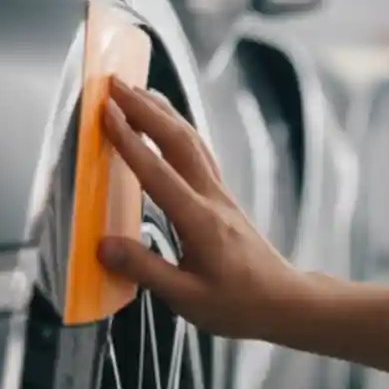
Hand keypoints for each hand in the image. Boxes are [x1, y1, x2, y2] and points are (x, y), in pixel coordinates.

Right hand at [97, 77, 308, 338]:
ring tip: (137, 91)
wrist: (284, 301)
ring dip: (162, 111)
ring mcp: (220, 194)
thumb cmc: (239, 304)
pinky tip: (168, 124)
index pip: (157, 173)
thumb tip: (104, 246)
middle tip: (114, 83)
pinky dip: (178, 129)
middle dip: (144, 108)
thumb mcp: (187, 299)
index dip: (129, 141)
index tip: (105, 113)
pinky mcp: (223, 197)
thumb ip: (144, 270)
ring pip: (191, 139)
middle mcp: (211, 198)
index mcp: (199, 221)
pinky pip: (199, 151)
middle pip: (178, 140)